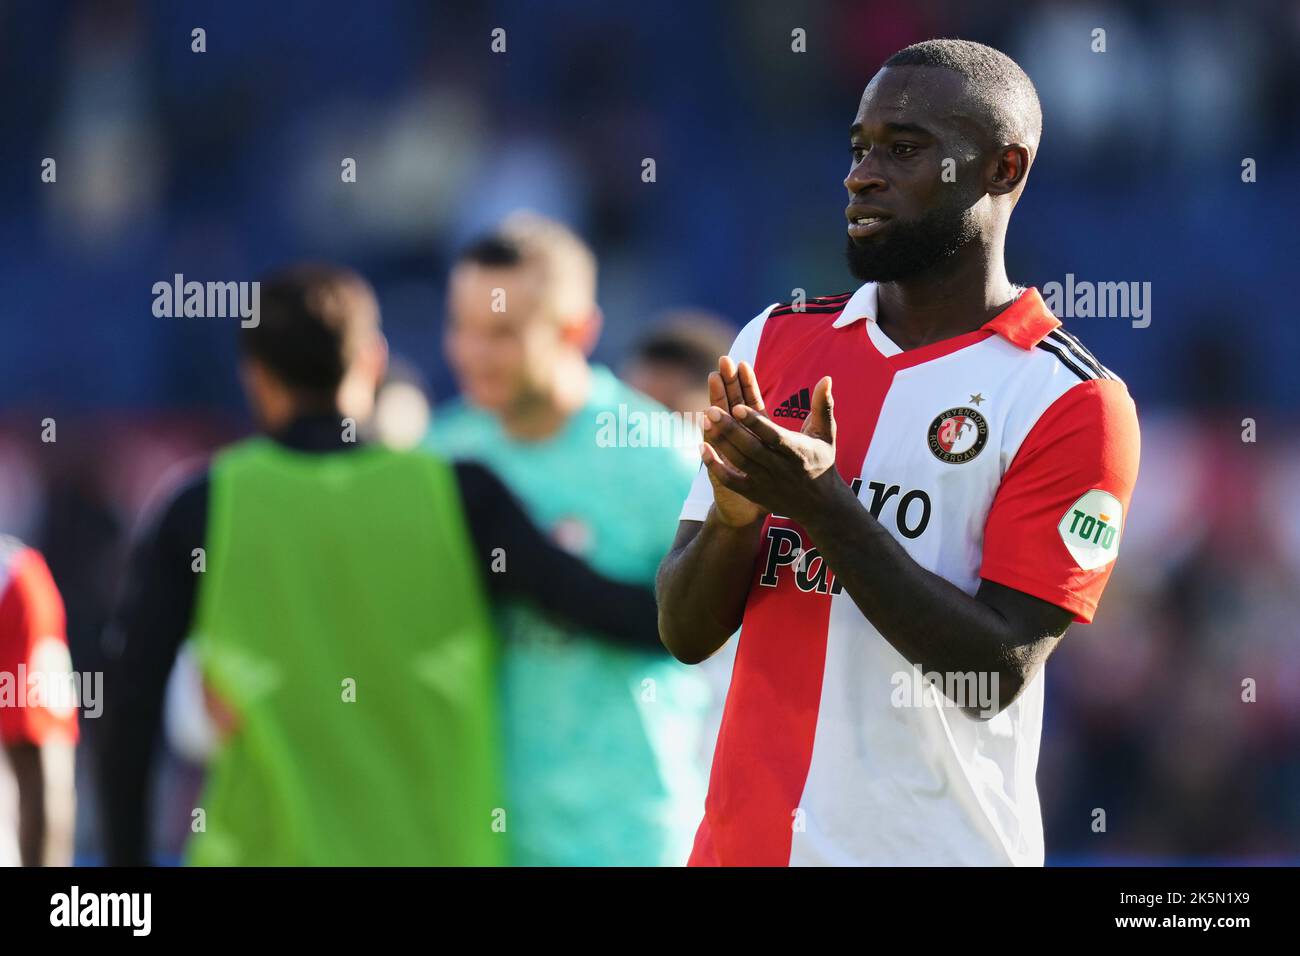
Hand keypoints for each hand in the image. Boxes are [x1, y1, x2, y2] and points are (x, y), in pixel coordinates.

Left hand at [700, 374, 839, 526]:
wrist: (820, 504)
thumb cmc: (821, 460)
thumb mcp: (826, 434)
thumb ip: (822, 406)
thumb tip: (826, 378)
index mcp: (797, 451)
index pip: (773, 436)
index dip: (754, 422)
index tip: (737, 406)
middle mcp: (780, 468)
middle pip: (751, 448)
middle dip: (730, 430)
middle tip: (711, 410)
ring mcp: (766, 482)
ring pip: (739, 462)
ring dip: (720, 442)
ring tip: (704, 420)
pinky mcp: (754, 493)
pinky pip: (731, 481)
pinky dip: (715, 466)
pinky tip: (702, 448)